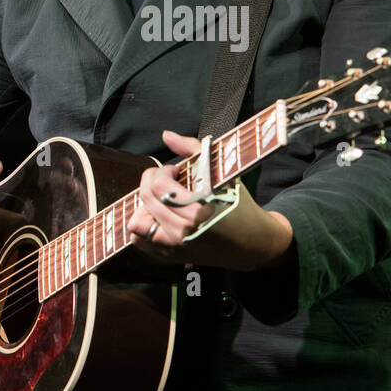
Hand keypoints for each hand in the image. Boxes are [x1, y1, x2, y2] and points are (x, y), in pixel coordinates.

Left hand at [126, 130, 293, 271]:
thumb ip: (192, 149)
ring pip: (136, 222)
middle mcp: (182, 232)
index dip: (164, 171)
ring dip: (145, 205)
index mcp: (197, 211)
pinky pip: (139, 240)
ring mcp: (174, 247)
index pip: (159, 186)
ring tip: (162, 200)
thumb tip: (166, 135)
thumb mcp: (223, 174)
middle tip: (167, 179)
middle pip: (146, 199)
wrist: (253, 243)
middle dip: (152, 181)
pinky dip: (144, 226)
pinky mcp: (170, 256)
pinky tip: (158, 216)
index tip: (176, 171)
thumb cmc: (239, 206)